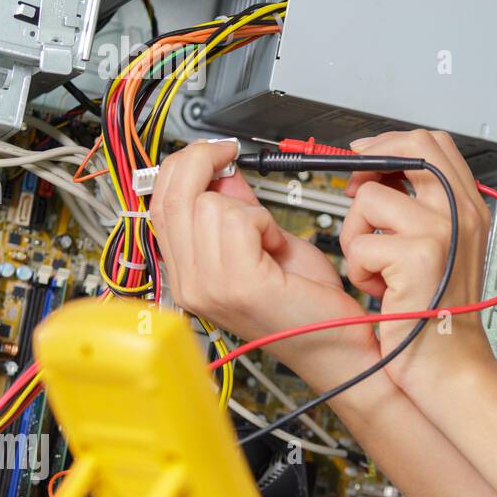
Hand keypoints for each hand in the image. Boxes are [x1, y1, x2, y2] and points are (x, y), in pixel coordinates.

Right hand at [149, 140, 388, 401]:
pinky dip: (262, 219)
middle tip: (230, 155)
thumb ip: (239, 211)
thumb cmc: (310, 307)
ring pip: (207, 205)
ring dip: (244, 206)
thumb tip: (223, 174)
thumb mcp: (268, 245)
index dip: (182, 167)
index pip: (158, 205)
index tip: (212, 152)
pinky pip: (238, 219)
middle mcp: (190, 284)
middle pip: (172, 197)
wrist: (339, 344)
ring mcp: (210, 287)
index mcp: (188, 275)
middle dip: (203, 163)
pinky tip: (275, 243)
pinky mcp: (239, 284)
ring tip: (267, 233)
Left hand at [340, 129, 496, 398]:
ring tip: (376, 266)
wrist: (450, 367)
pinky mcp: (416, 257)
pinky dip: (360, 271)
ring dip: (357, 235)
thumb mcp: (445, 251)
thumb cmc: (439, 315)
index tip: (368, 160)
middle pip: (409, 148)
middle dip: (368, 166)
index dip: (391, 143)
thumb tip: (376, 171)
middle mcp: (461, 214)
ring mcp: (442, 232)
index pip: (432, 143)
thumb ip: (423, 209)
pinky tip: (381, 291)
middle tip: (357, 196)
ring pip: (369, 199)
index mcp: (470, 208)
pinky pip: (360, 243)